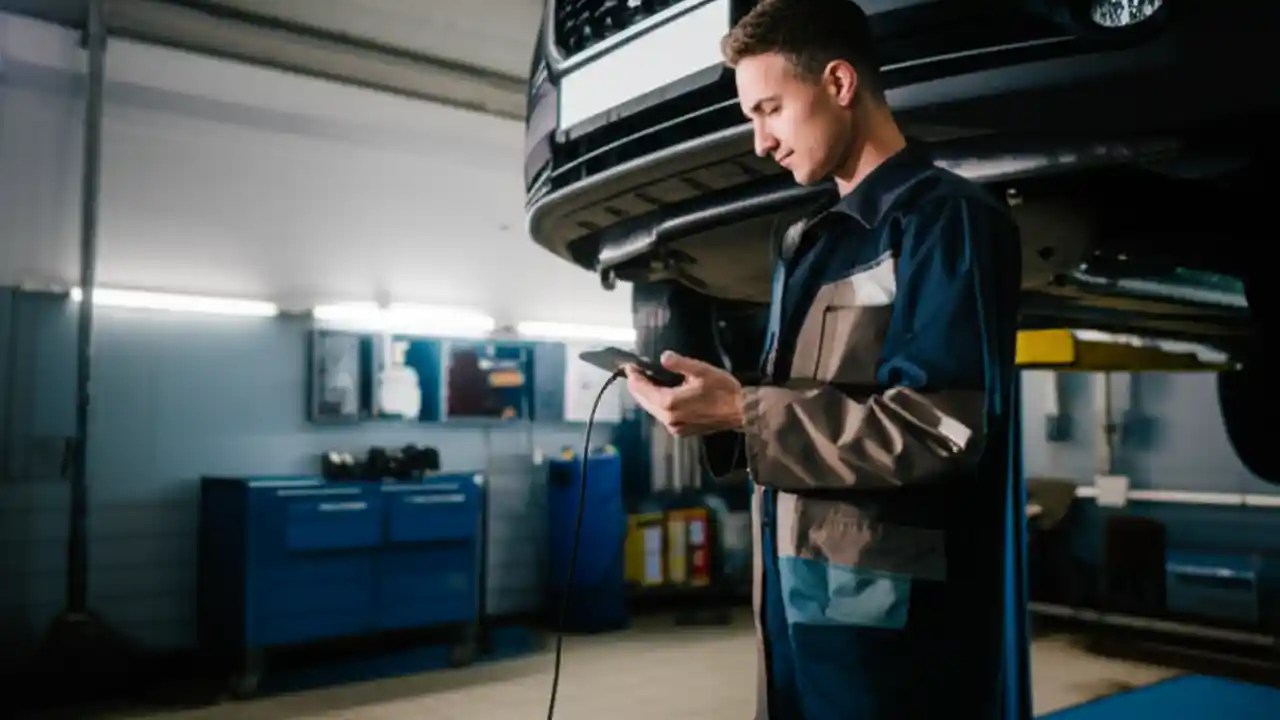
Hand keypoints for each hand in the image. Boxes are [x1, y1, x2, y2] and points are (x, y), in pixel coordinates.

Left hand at [624, 351, 744, 436]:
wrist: (741, 412)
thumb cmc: (723, 390)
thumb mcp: (701, 371)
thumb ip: (679, 363)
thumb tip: (664, 357)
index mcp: (670, 402)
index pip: (642, 389)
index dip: (634, 376)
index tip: (629, 366)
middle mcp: (669, 418)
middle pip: (644, 401)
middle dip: (638, 386)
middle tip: (634, 372)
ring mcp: (674, 427)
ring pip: (652, 409)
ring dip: (647, 396)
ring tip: (646, 381)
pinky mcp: (681, 431)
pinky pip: (663, 416)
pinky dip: (657, 405)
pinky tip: (661, 395)